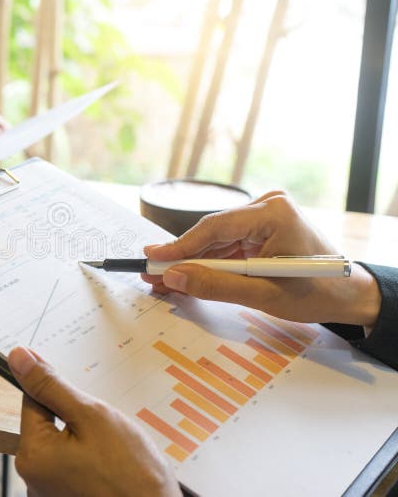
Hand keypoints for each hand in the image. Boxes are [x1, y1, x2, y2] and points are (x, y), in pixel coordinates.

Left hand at [8, 347, 179, 496]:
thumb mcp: (91, 416)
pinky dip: (92, 460)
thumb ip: (51, 386)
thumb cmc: (132, 475)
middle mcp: (33, 479)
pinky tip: (113, 467)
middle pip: (48, 425)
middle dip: (77, 419)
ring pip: (65, 445)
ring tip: (115, 453)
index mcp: (32, 456)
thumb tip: (18, 358)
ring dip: (87, 440)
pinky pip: (74, 466)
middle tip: (107, 431)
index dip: (60, 392)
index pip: (32, 401)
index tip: (83, 397)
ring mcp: (50, 493)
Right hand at [141, 191, 380, 326]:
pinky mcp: (263, 225)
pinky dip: (211, 261)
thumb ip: (215, 285)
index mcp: (274, 213)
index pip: (215, 227)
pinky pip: (228, 243)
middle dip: (184, 256)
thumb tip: (174, 277)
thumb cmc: (316, 294)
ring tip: (166, 278)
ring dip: (194, 260)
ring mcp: (266, 213)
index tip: (153, 259)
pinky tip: (189, 273)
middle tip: (152, 272)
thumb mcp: (262, 295)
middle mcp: (269, 205)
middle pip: (213, 231)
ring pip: (217, 239)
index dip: (180, 246)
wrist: (347, 294)